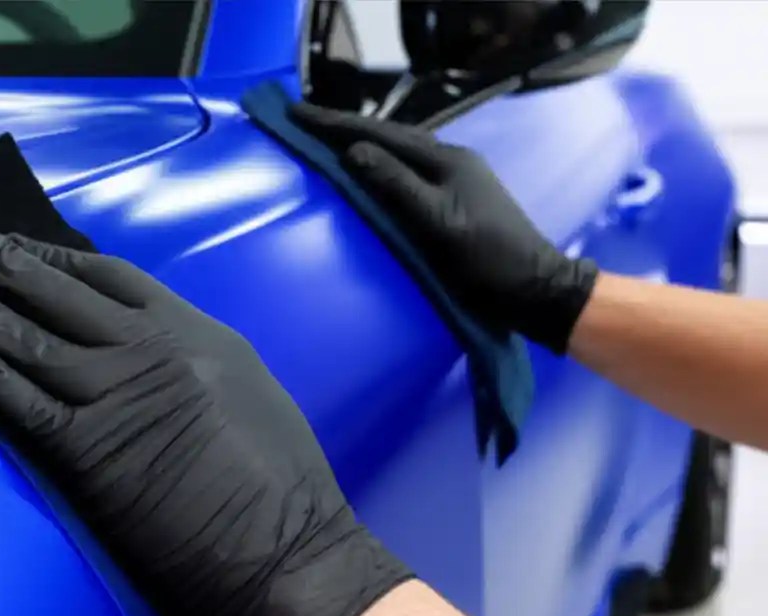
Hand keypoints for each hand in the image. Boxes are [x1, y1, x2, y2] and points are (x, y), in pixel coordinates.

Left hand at [0, 210, 411, 615]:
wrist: (288, 551)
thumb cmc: (282, 484)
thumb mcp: (245, 389)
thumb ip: (188, 356)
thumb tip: (137, 342)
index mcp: (194, 331)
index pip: (108, 275)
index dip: (53, 254)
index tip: (15, 239)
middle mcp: (152, 350)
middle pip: (56, 292)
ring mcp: (118, 396)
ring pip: (28, 338)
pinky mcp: (92, 451)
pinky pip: (23, 402)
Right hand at [291, 104, 598, 353]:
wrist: (536, 287)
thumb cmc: (488, 259)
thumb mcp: (438, 223)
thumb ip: (397, 185)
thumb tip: (354, 150)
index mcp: (445, 160)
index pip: (379, 134)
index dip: (335, 124)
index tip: (295, 112)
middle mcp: (450, 159)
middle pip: (388, 136)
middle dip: (343, 128)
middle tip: (301, 120)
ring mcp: (456, 178)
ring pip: (398, 152)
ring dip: (361, 143)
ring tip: (325, 140)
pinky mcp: (456, 198)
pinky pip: (408, 171)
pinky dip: (379, 165)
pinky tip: (366, 172)